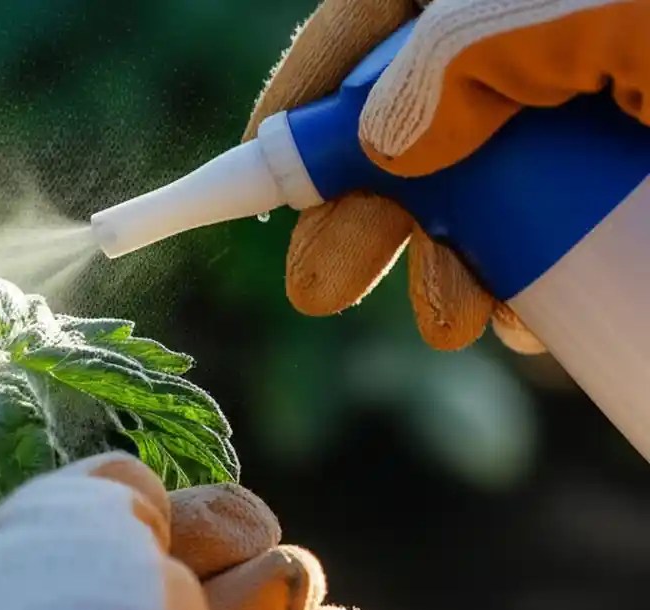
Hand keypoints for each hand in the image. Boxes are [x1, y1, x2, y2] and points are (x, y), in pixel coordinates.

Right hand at [247, 0, 648, 352]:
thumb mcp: (584, 8)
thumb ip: (466, 50)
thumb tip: (387, 145)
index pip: (371, 16)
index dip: (305, 85)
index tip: (250, 164)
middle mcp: (529, 41)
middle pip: (411, 119)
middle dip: (359, 212)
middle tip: (321, 287)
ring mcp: (583, 105)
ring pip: (479, 185)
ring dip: (442, 263)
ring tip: (449, 323)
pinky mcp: (622, 169)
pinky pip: (551, 223)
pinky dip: (521, 279)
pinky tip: (519, 318)